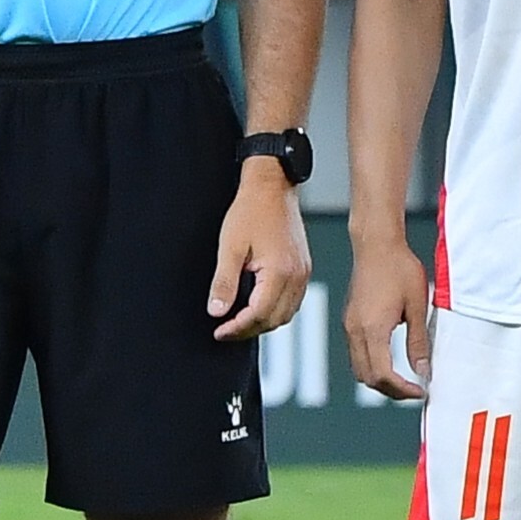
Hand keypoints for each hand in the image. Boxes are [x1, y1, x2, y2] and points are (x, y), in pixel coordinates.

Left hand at [209, 165, 308, 341]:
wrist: (272, 187)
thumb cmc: (251, 210)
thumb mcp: (229, 247)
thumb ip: (223, 282)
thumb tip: (216, 311)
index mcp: (279, 272)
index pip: (259, 315)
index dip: (237, 328)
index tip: (219, 332)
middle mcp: (297, 276)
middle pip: (274, 319)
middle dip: (249, 330)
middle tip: (225, 330)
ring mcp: (303, 273)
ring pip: (286, 314)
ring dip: (263, 322)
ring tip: (239, 322)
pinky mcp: (303, 268)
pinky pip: (292, 301)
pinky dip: (275, 310)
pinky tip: (258, 307)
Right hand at [342, 239, 431, 399]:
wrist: (376, 244)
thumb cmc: (400, 269)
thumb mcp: (417, 306)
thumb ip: (418, 342)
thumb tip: (423, 371)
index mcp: (373, 329)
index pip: (383, 375)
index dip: (402, 390)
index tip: (421, 391)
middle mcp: (355, 331)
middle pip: (367, 378)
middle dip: (391, 390)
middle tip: (414, 390)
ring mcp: (349, 326)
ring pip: (358, 369)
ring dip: (380, 380)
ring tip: (404, 379)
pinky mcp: (349, 320)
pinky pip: (356, 354)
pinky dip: (372, 366)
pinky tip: (390, 361)